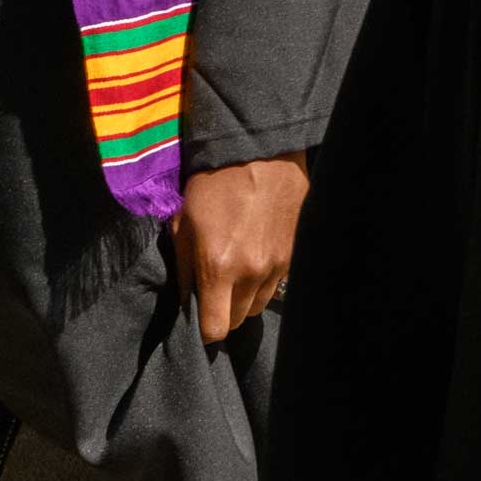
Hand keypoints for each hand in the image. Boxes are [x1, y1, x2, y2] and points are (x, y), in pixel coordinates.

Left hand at [172, 153, 308, 345]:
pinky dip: (265, 277)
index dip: (205, 329)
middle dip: (225, 311)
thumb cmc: (214, 184)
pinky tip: (257, 252)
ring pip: (260, 303)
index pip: (215, 328)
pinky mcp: (296, 251)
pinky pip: (278, 280)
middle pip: (239, 319)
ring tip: (237, 270)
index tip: (199, 315)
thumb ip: (184, 268)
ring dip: (247, 296)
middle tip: (216, 290)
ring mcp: (280, 263)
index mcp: (219, 268)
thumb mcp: (184, 224)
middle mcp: (253, 272)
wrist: (261, 151)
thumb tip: (187, 298)